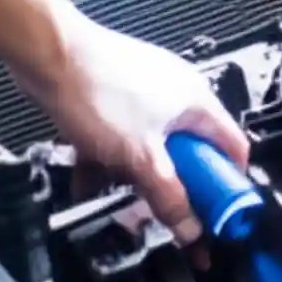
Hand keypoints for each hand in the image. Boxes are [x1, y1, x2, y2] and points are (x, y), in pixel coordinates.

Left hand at [32, 24, 249, 250]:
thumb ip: (168, 196)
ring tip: (112, 194)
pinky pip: (123, 134)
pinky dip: (110, 157)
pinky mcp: (116, 92)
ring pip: (151, 145)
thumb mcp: (140, 157)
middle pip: (189, 150)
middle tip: (158, 209)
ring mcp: (145, 90)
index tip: (211, 212)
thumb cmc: (99, 92)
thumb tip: (190, 228)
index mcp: (198, 101)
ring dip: (134, 174)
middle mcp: (178, 92)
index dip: (227, 183)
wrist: (48, 53)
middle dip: (171, 185)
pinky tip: (87, 178)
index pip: (233, 147)